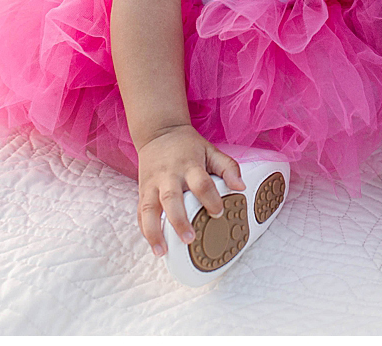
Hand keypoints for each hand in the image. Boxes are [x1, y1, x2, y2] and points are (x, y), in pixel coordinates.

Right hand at [135, 124, 244, 256]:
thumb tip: (241, 187)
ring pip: (149, 208)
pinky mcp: (142, 191)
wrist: (159, 131)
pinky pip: (140, 212)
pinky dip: (145, 230)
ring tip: (163, 251)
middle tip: (189, 239)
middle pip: (171, 198)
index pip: (201, 183)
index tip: (218, 213)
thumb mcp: (211, 150)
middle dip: (179, 220)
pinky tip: (154, 245)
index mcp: (189, 165)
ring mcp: (153, 184)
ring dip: (154, 230)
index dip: (210, 198)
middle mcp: (169, 176)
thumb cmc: (189, 146)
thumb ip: (228, 168)